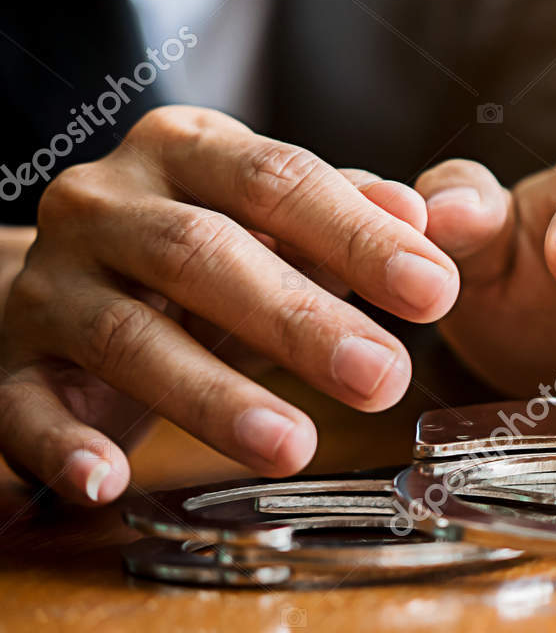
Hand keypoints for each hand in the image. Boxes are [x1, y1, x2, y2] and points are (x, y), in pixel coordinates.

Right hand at [0, 106, 459, 503]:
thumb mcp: (277, 224)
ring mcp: (50, 285)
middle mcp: (105, 204)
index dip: (358, 236)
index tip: (436, 292)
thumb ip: (350, 218)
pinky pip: (23, 407)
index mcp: (186, 150)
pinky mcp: (6, 365)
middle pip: (203, 254)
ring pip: (126, 337)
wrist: (66, 284)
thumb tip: (423, 213)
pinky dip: (63, 446)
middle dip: (300, 320)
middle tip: (385, 379)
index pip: (277, 179)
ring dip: (212, 397)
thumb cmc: (204, 254)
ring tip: (294, 446)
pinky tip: (108, 482)